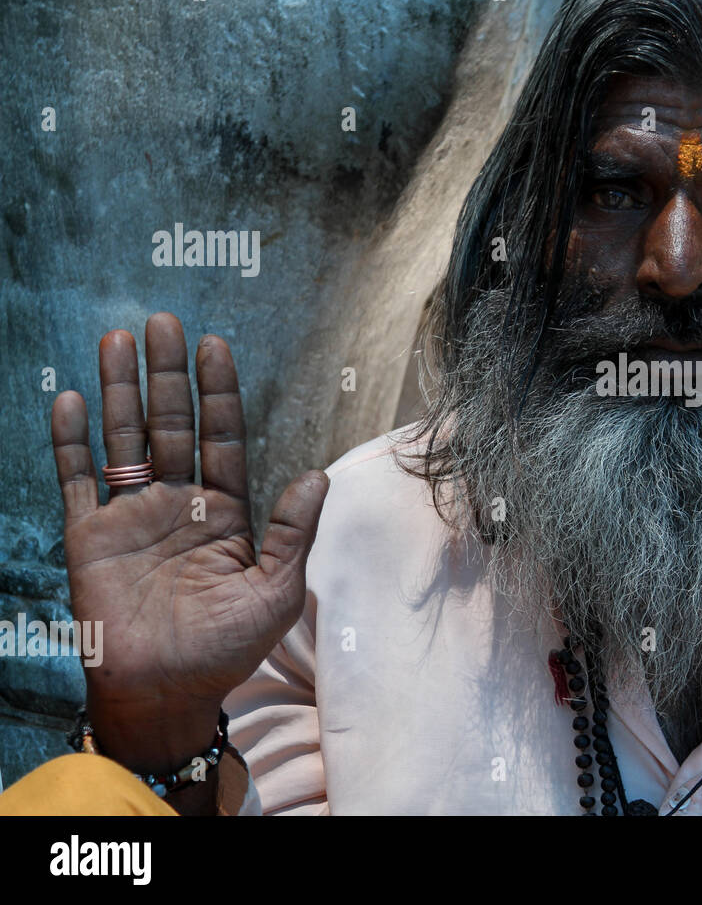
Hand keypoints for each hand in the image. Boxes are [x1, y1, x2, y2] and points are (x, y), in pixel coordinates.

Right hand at [50, 312, 328, 773]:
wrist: (167, 694)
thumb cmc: (228, 648)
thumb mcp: (276, 590)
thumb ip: (294, 532)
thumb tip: (318, 475)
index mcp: (225, 511)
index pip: (221, 436)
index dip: (219, 392)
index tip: (214, 344)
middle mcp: (177, 504)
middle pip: (171, 423)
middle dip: (167, 373)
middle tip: (162, 321)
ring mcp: (131, 517)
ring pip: (124, 438)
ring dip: (119, 390)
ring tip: (117, 339)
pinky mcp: (89, 537)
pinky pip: (78, 479)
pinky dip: (71, 441)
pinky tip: (70, 398)